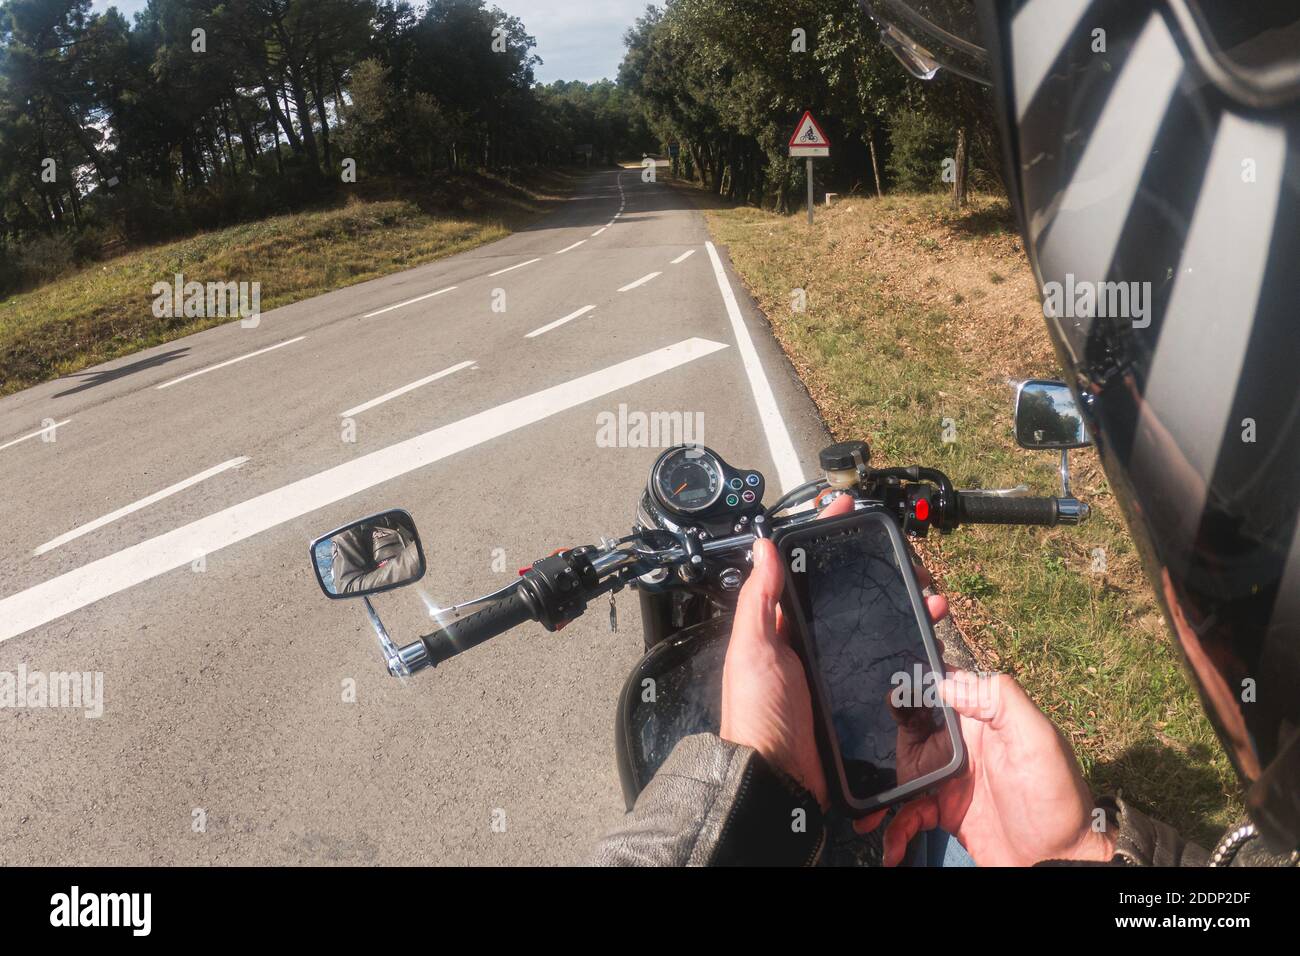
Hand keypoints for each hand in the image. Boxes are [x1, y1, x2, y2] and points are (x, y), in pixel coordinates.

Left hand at [720, 494, 947, 809]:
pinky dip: (911, 649)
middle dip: (880, 574)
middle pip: (849, 599)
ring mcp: (835, 674)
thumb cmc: (757, 717)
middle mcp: (809, 648)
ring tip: (929, 598)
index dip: (823, 539)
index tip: (845, 507)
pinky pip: (889, 668)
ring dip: (904, 608)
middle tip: (906, 561)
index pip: (803, 573)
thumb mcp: (752, 650)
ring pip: (875, 629)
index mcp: (780, 631)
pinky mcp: (859, 701)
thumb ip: (758, 600)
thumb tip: (764, 545)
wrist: (779, 781)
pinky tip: (929, 638)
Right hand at [857, 671, 1115, 865]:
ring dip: (880, 792)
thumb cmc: (1055, 799)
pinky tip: (891, 849)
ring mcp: (947, 779)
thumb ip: (1000, 699)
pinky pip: (907, 815)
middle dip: (879, 738)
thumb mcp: (1038, 739)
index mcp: (981, 720)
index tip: (890, 690)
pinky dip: (895, 832)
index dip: (912, 682)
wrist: (1057, 861)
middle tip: (861, 754)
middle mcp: (959, 746)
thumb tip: (946, 681)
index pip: (940, 687)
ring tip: (864, 816)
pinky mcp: (942, 812)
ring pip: (899, 773)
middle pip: (907, 728)